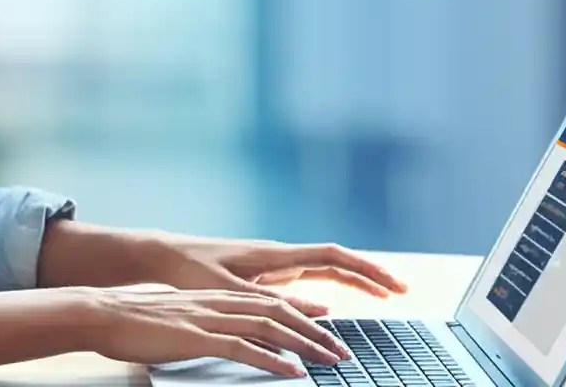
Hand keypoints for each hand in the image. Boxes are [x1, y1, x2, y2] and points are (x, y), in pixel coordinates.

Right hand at [84, 287, 351, 377]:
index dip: (302, 316)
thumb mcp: (179, 321)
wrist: (104, 315)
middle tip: (341, 351)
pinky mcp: (198, 337)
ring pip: (270, 327)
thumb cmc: (135, 323)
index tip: (325, 332)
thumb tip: (228, 343)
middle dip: (315, 331)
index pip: (269, 303)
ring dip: (305, 345)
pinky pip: (245, 348)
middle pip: (279, 312)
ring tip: (329, 361)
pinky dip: (274, 360)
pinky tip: (292, 372)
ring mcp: (209, 319)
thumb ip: (206, 328)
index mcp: (215, 298)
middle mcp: (218, 303)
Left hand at [145, 236, 408, 316]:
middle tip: (401, 291)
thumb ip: (273, 302)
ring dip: (353, 282)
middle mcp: (279, 257)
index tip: (392, 283)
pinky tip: (336, 306)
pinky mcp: (264, 276)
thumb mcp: (230, 290)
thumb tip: (321, 310)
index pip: (333, 257)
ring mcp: (274, 265)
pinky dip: (328, 289)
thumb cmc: (190, 269)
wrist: (164, 256)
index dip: (366, 270)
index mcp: (275, 255)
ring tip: (382, 297)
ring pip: (324, 271)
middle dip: (370, 275)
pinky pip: (306, 280)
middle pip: (337, 262)